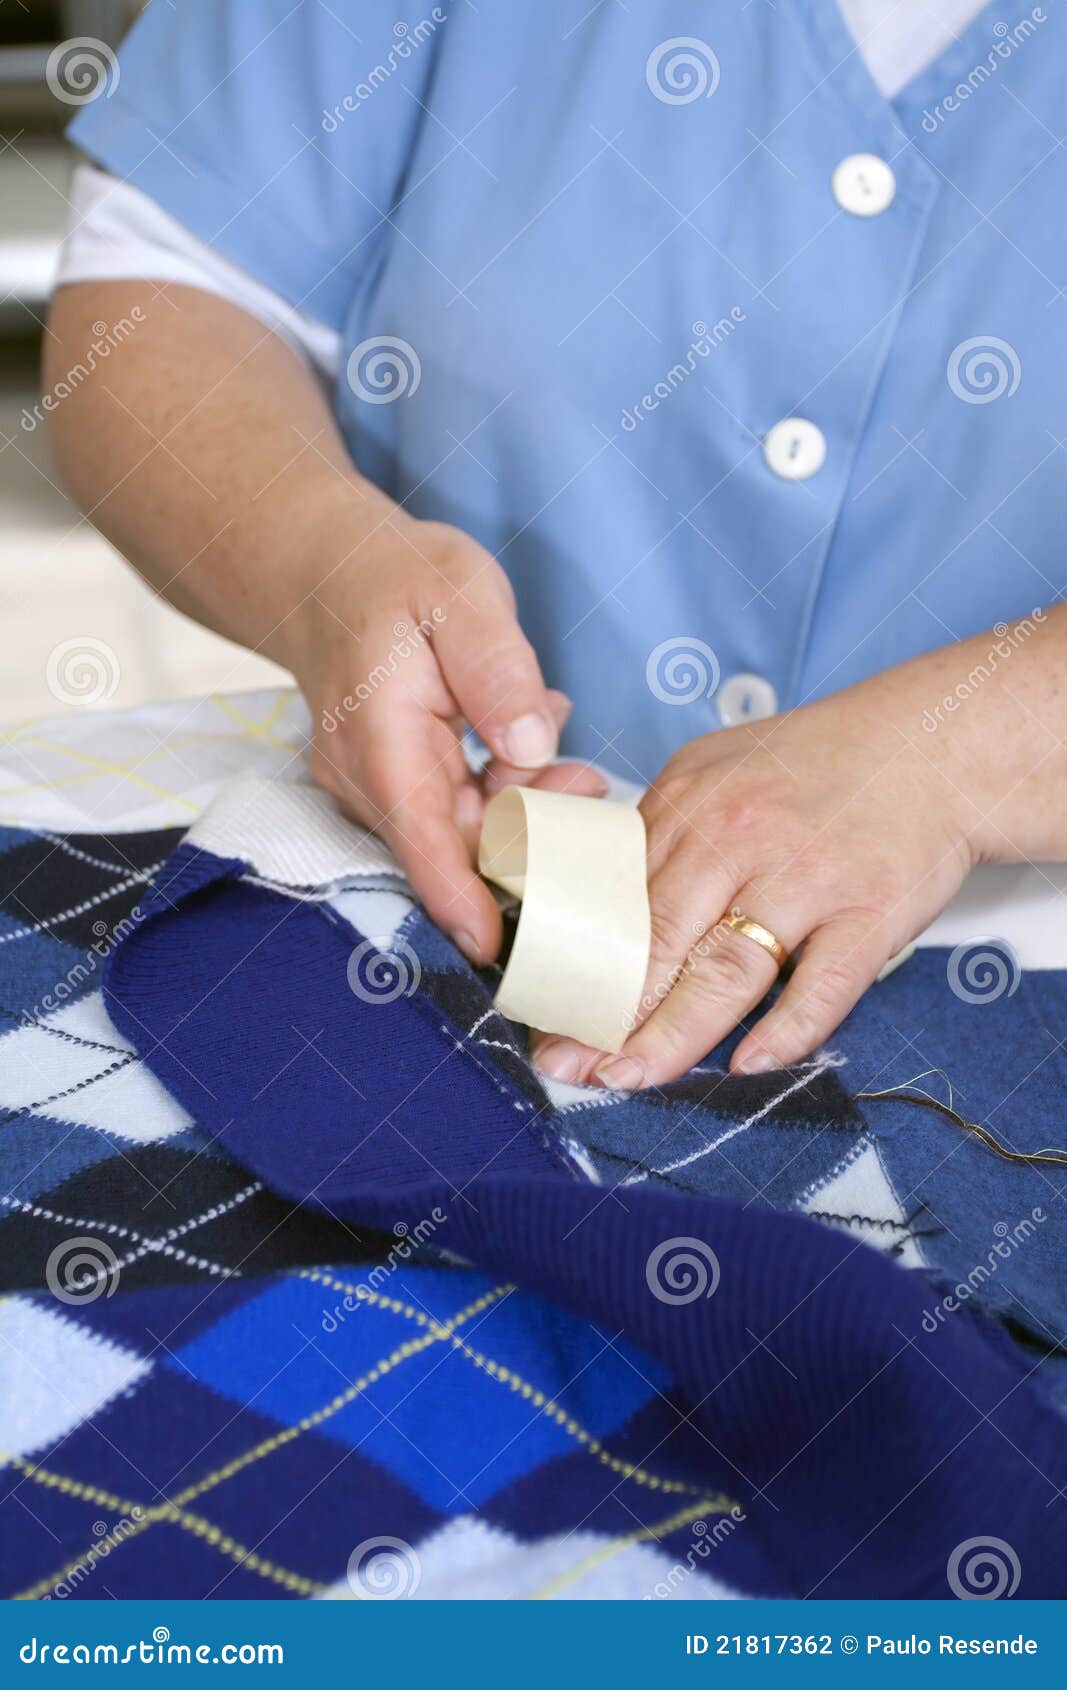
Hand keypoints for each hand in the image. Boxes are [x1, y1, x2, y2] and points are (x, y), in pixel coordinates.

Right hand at [289, 503, 604, 961]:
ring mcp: (376, 791)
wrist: (332, 574)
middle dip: (532, 834)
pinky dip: (504, 787)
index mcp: (381, 739)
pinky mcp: (396, 791)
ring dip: (523, 805)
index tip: (498, 946)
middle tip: (587, 783)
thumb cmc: (399, 576)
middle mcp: (367, 780)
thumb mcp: (462, 594)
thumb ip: (498, 668)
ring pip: (464, 833)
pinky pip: (460, 812)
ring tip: (560, 745)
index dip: (462, 899)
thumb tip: (531, 749)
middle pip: (457, 846)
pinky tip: (523, 736)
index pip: (422, 839)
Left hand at [533, 677, 976, 1088]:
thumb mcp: (717, 769)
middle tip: (566, 1063)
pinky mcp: (870, 911)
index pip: (618, 900)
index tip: (548, 1011)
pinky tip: (749, 1065)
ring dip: (672, 1034)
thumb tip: (606, 907)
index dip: (580, 963)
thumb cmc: (817, 763)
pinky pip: (823, 984)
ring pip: (726, 971)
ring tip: (628, 1076)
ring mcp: (807, 878)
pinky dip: (787, 1029)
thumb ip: (663, 833)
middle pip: (658, 942)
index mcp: (689, 805)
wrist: (931, 744)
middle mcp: (739, 840)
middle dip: (605, 1011)